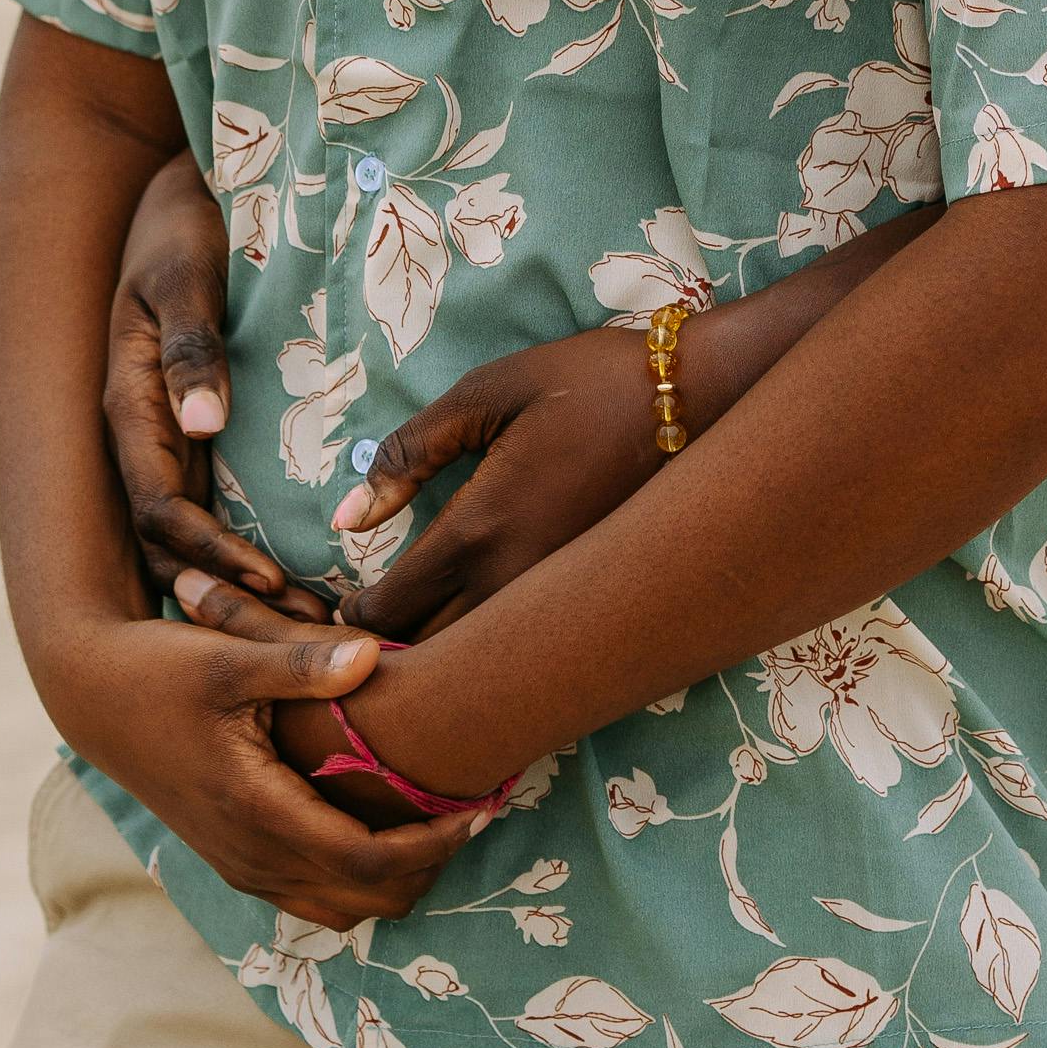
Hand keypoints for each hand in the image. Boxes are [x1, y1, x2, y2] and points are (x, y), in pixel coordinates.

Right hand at [42, 603, 473, 926]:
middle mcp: (251, 855)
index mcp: (259, 812)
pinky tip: (382, 823)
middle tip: (475, 811)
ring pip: (339, 909)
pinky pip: (310, 895)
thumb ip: (304, 664)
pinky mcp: (233, 857)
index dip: (435, 841)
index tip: (482, 803)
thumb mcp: (231, 659)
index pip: (371, 860)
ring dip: (394, 878)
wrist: (93, 694)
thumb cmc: (161, 669)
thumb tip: (376, 656)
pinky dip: (357, 878)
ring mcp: (239, 864)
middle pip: (366, 901)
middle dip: (428, 866)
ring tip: (438, 820)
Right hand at [102, 157, 331, 620]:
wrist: (178, 200)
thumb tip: (200, 425)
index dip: (211, 552)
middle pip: (169, 548)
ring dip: (237, 586)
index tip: (272, 579)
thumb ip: (192, 348)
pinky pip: (211, 510)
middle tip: (297, 632)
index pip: (160, 509)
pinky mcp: (195, 438)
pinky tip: (297, 575)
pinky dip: (244, 551)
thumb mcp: (184, 276)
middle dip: (227, 594)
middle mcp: (144, 437)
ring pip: (186, 542)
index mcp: (130, 407)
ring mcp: (167, 442)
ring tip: (305, 624)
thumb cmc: (183, 230)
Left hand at [328, 326, 662, 639]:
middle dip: (390, 655)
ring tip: (419, 635)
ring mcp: (563, 603)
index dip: (352, 620)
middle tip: (366, 634)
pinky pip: (530, 650)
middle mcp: (519, 584)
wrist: (706, 396)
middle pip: (431, 659)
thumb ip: (408, 453)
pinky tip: (486, 625)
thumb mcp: (487, 393)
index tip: (339, 609)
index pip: (390, 611)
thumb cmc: (590, 382)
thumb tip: (345, 519)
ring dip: (444, 660)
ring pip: (482, 666)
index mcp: (481, 529)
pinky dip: (498, 652)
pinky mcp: (596, 606)